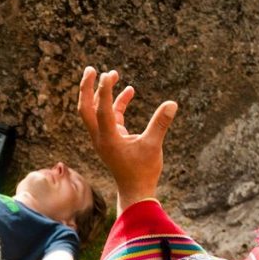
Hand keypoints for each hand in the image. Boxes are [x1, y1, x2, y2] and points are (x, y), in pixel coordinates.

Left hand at [77, 67, 177, 213]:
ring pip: (96, 111)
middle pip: (86, 108)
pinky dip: (117, 103)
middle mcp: (101, 137)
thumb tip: (172, 104)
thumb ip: (160, 124)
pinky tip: (130, 90)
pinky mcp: (112, 138)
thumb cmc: (142, 171)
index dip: (105, 91)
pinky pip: (110, 116)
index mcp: (107, 139)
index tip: (109, 74)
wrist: (135, 191)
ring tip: (111, 74)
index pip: (101, 110)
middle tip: (90, 69)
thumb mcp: (153, 146)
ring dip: (101, 93)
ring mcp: (104, 137)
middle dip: (87, 88)